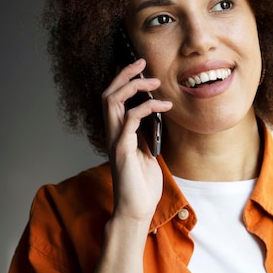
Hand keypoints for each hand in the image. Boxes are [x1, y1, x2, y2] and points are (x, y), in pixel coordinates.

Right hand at [101, 58, 172, 222]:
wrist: (136, 210)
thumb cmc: (142, 185)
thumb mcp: (147, 153)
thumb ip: (146, 135)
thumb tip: (156, 117)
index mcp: (117, 133)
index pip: (112, 98)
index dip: (123, 79)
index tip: (140, 67)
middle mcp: (111, 133)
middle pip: (108, 93)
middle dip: (124, 74)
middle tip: (142, 63)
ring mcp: (115, 140)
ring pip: (112, 101)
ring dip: (133, 86)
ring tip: (154, 82)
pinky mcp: (122, 150)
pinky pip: (130, 119)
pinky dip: (147, 107)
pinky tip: (164, 106)